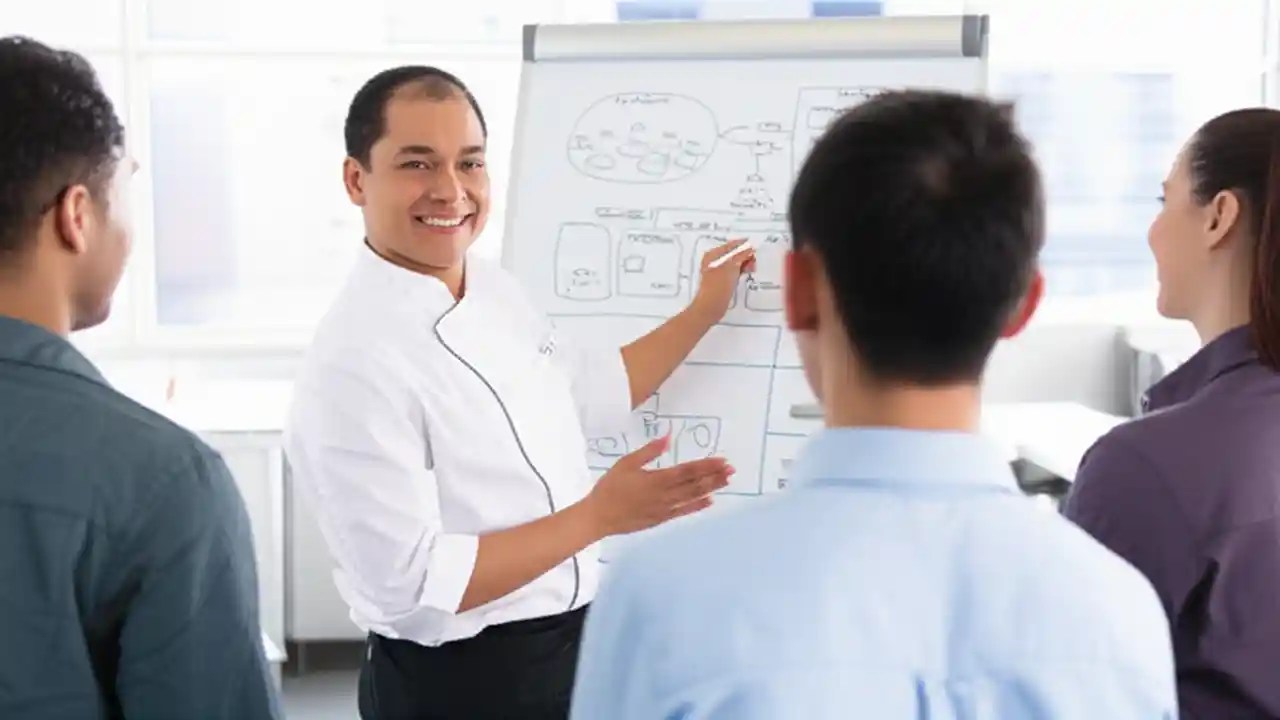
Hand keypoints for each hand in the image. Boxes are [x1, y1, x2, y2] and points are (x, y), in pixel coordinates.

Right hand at [583, 436, 732, 536]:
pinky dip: (697, 506)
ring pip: (693, 497)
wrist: (599, 517)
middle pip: (695, 484)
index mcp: (656, 479)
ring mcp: (665, 509)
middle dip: (715, 476)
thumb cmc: (610, 487)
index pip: (688, 470)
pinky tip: (709, 501)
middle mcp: (665, 495)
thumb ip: (648, 451)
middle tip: (732, 470)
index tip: (722, 460)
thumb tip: (667, 437)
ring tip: (726, 482)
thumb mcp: (626, 463)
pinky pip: (683, 512)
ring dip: (711, 488)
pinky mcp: (661, 519)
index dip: (707, 465)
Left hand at [691, 239, 755, 322]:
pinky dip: (741, 271)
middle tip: (753, 263)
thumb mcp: (731, 267)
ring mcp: (718, 270)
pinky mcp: (722, 280)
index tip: (756, 250)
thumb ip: (741, 255)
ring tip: (751, 269)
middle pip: (734, 253)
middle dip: (745, 255)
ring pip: (735, 262)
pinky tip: (746, 274)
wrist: (710, 308)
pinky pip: (734, 271)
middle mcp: (714, 260)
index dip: (745, 245)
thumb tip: (750, 247)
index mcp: (713, 254)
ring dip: (745, 263)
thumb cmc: (718, 287)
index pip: (732, 244)